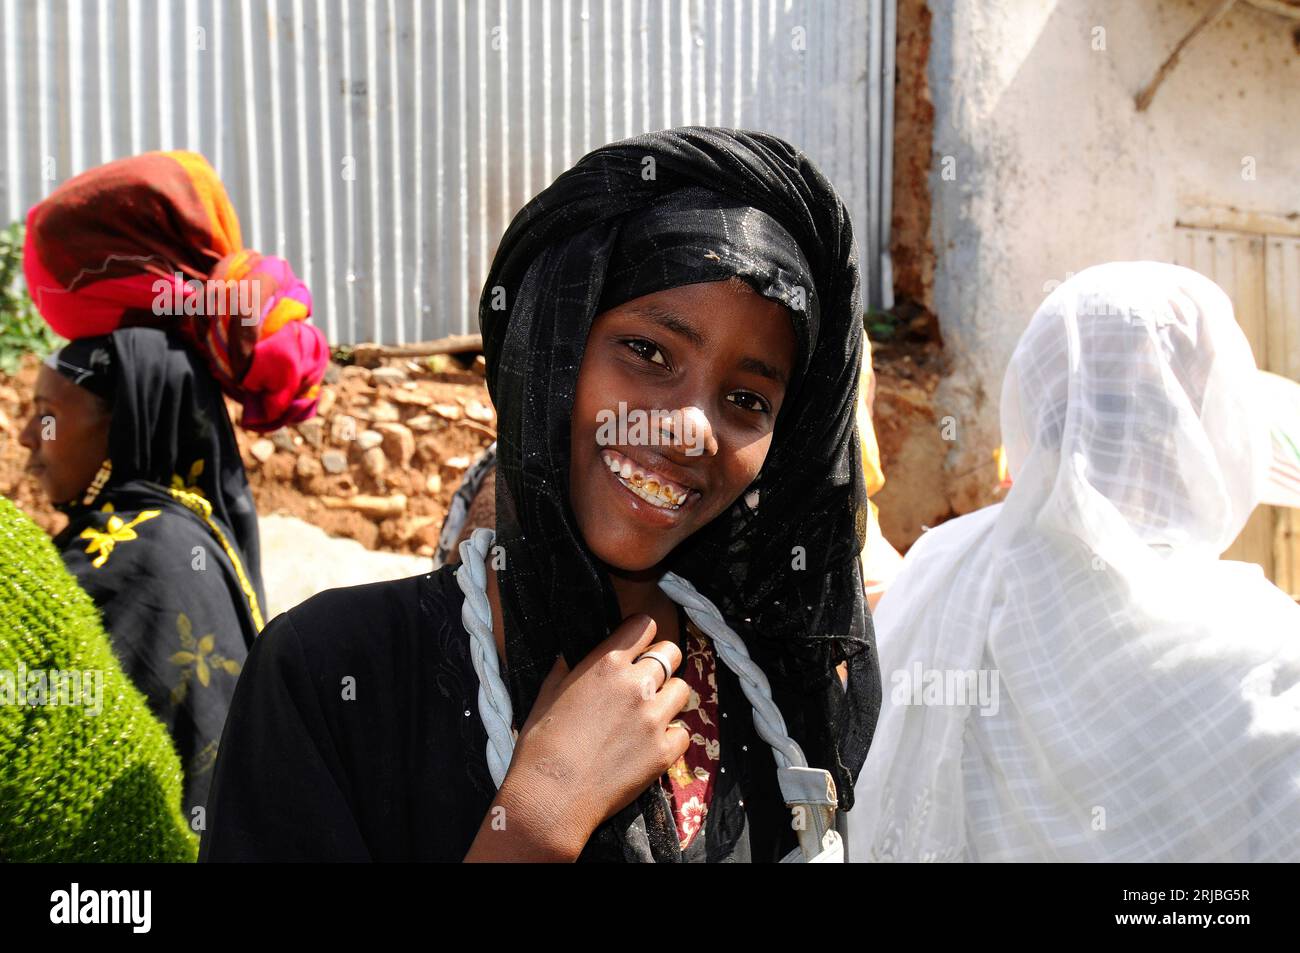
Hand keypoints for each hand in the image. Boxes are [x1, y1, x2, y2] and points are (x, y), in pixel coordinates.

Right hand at [469, 614, 690, 859]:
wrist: (550, 797)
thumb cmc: (541, 747)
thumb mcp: (546, 696)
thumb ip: (564, 671)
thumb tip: (566, 657)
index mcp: (606, 664)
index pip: (644, 625)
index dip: (642, 634)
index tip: (639, 644)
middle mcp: (636, 685)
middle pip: (671, 653)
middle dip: (662, 663)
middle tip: (648, 681)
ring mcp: (653, 718)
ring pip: (683, 690)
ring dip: (669, 698)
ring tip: (651, 713)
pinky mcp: (664, 751)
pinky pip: (683, 733)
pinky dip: (671, 738)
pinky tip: (651, 745)